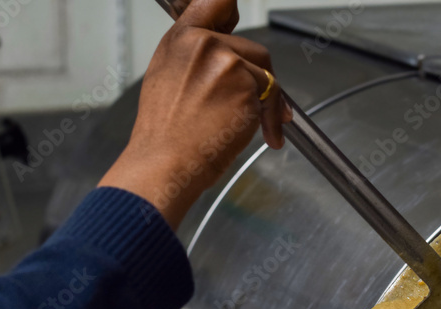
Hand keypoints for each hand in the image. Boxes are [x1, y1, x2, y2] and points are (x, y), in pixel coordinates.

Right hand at [99, 0, 293, 227]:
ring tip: (259, 127)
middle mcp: (202, 43)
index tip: (240, 35)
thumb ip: (197, 60)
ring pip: (265, 73)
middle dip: (260, 79)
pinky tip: (265, 135)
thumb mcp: (169, 80)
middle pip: (252, 48)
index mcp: (179, 39)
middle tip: (259, 107)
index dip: (233, 14)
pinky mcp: (245, 81)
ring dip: (269, 102)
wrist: (166, 161)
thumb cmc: (167, 135)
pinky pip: (274, 95)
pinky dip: (274, 117)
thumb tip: (229, 62)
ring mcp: (225, 60)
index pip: (216, 2)